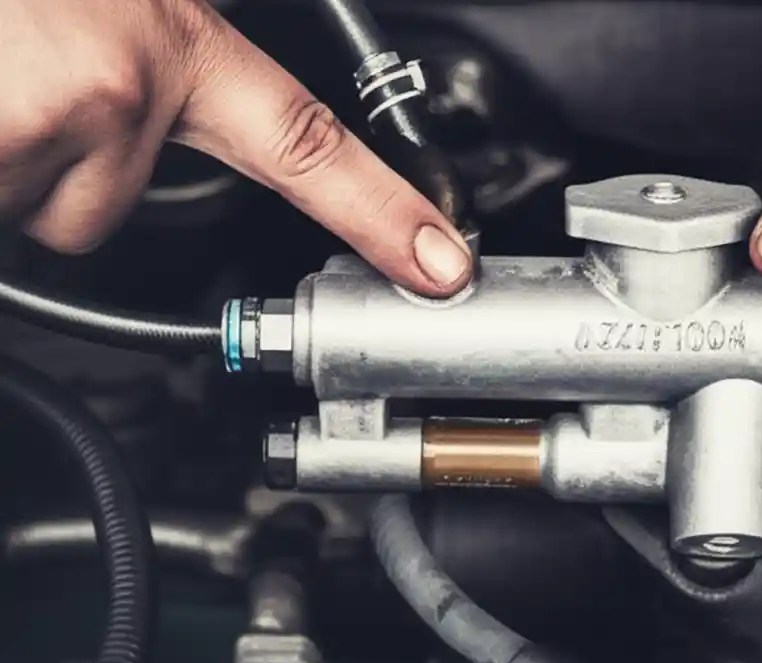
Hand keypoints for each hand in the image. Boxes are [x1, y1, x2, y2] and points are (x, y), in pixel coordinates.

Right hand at [0, 0, 471, 296]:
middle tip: (18, 91)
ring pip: (49, 215)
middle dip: (59, 177)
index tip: (444, 265)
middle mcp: (131, 78)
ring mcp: (64, 108)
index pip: (308, 141)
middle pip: (110, 213)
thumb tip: (153, 122)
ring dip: (9, 166)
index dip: (382, 211)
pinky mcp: (3, 128)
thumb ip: (152, 72)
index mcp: (174, 42)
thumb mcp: (107, 14)